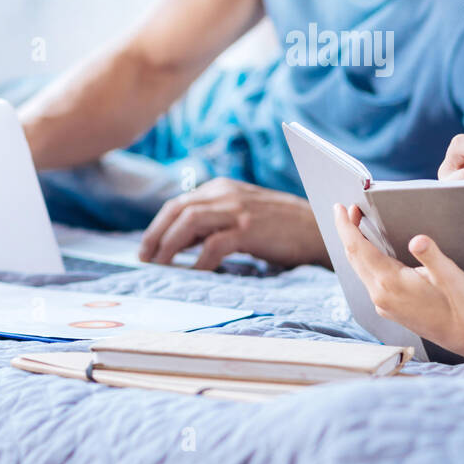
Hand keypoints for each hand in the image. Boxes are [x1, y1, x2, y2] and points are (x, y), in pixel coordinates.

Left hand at [138, 177, 326, 270]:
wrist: (318, 228)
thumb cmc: (279, 227)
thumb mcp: (241, 215)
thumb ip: (213, 223)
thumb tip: (178, 243)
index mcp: (222, 189)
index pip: (178, 203)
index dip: (157, 226)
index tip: (146, 248)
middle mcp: (226, 194)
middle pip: (177, 210)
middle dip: (155, 235)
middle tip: (145, 259)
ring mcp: (238, 210)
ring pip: (189, 222)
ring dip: (169, 246)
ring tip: (161, 266)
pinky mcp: (249, 229)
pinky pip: (214, 245)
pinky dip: (198, 261)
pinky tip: (193, 274)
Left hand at [330, 202, 463, 361]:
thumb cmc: (459, 304)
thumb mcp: (450, 274)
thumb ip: (431, 255)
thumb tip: (417, 240)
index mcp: (390, 282)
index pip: (358, 248)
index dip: (346, 226)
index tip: (340, 208)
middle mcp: (380, 294)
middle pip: (354, 257)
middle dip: (348, 231)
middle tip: (348, 210)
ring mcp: (382, 304)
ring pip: (360, 269)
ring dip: (356, 246)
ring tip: (358, 226)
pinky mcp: (388, 308)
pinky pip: (368, 279)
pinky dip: (364, 261)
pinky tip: (373, 253)